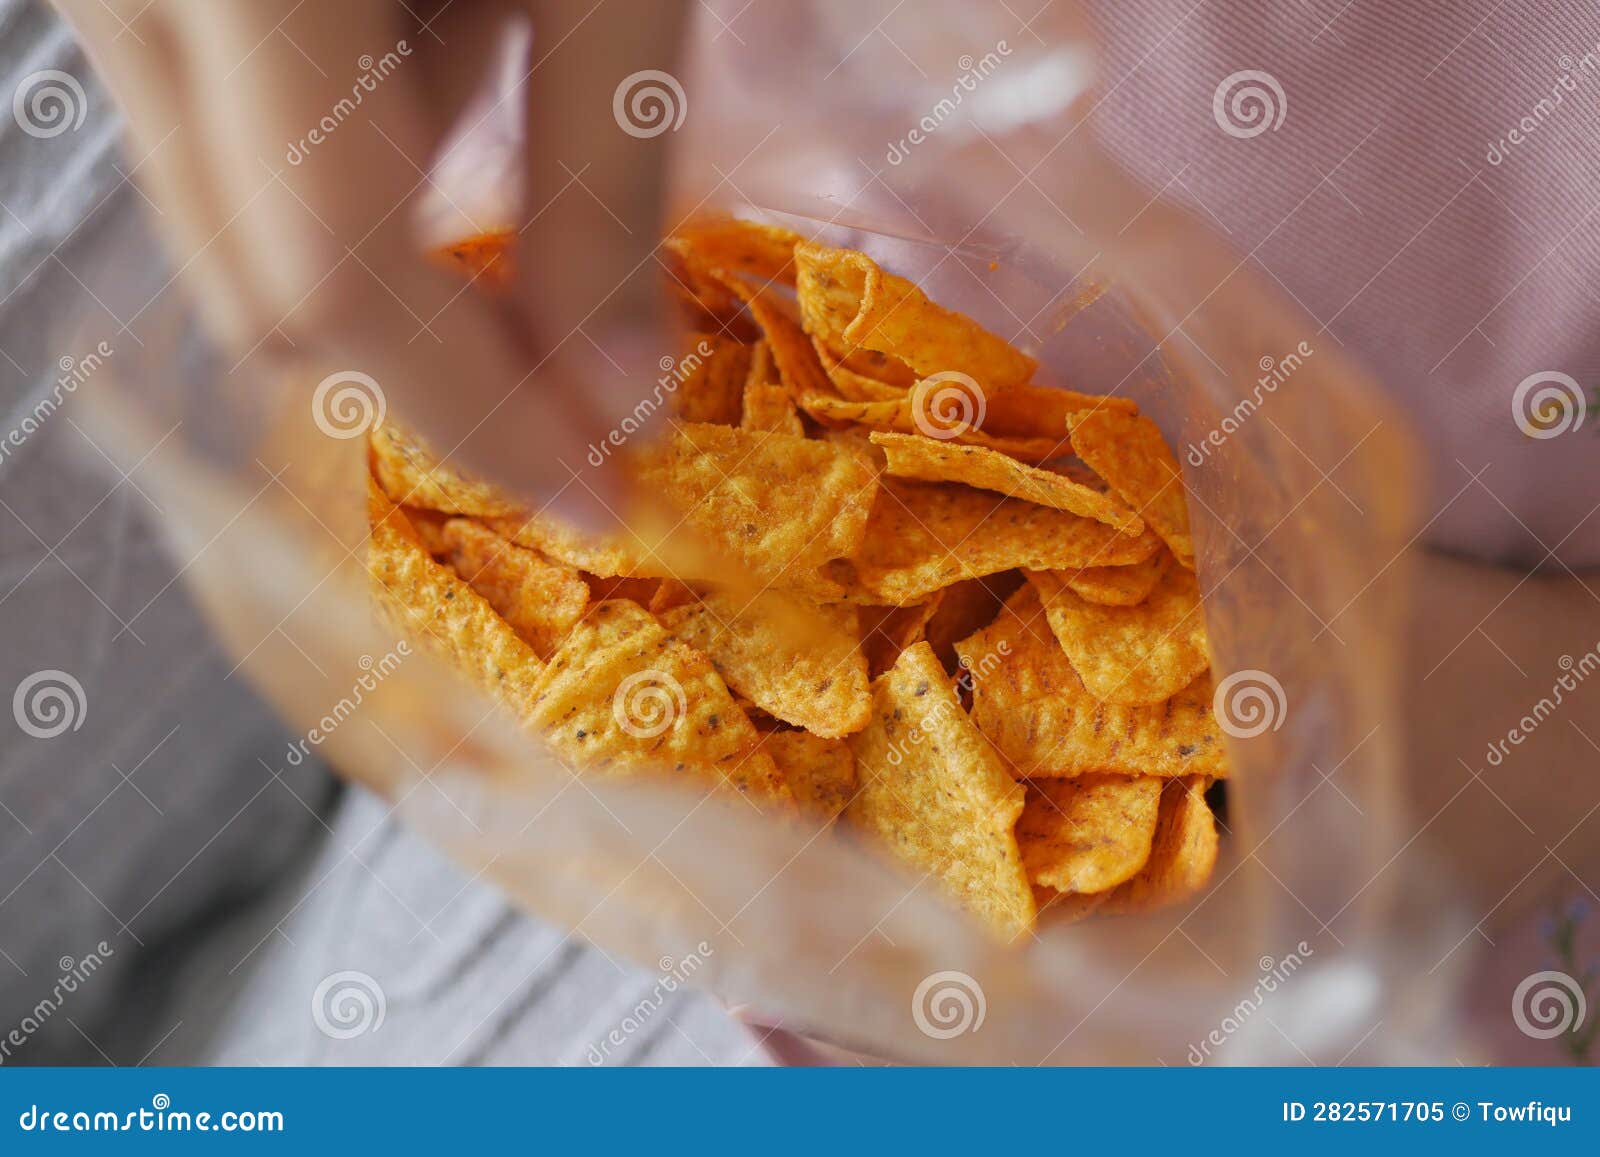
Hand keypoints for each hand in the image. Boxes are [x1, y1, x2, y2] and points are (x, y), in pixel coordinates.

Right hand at [55, 0, 688, 519]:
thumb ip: (604, 183)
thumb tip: (618, 408)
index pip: (338, 281)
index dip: (482, 413)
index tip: (597, 494)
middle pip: (267, 289)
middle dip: (441, 346)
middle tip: (583, 345)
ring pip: (240, 225)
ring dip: (391, 228)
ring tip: (499, 47)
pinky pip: (225, 135)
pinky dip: (341, 142)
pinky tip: (421, 20)